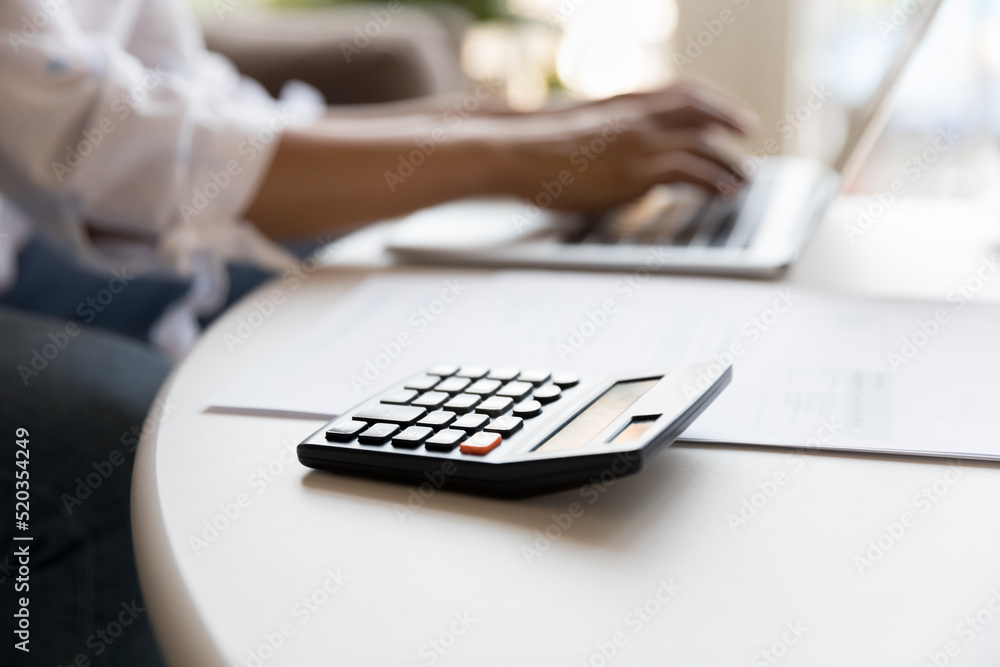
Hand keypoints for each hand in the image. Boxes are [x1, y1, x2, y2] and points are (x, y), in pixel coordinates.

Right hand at [494, 81, 756, 210]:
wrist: (515, 152)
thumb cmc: (534, 149)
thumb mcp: (574, 132)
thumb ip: (602, 136)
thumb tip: (610, 154)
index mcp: (622, 103)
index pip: (679, 91)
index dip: (708, 100)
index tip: (724, 111)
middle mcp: (637, 116)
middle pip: (699, 110)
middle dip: (728, 120)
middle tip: (746, 133)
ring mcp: (640, 141)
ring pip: (703, 144)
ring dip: (729, 162)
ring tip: (742, 178)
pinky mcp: (638, 169)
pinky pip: (692, 171)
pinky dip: (715, 181)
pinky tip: (725, 192)